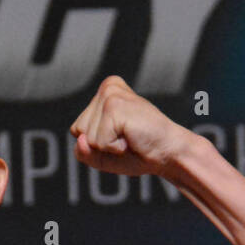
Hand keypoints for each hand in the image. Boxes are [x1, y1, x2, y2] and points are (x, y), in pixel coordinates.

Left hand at [69, 75, 192, 177]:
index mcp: (104, 93)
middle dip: (100, 145)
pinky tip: (131, 137)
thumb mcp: (102, 156)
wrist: (167, 153)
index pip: (78, 129)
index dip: (96, 144)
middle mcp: (107, 88)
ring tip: (130, 136)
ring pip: (87, 137)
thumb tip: (80, 139)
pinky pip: (98, 142)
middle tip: (126, 137)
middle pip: (79, 130)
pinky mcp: (114, 106)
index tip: (121, 136)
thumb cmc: (138, 152)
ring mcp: (110, 95)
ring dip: (108, 146)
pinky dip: (114, 148)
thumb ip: (82, 152)